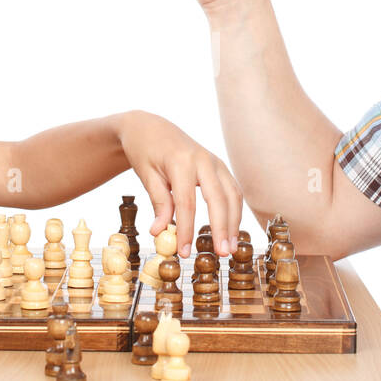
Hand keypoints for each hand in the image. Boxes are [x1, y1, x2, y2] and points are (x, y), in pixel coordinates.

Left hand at [117, 111, 243, 258]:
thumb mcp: (146, 175)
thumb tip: (160, 232)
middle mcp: (204, 160)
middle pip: (218, 198)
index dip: (186, 230)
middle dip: (222, 228)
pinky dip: (234, 210)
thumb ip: (158, 202)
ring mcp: (215, 161)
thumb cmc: (145, 150)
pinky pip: (233, 190)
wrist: (151, 127)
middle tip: (222, 254)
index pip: (187, 203)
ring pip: (232, 194)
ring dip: (234, 222)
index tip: (183, 253)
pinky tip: (231, 230)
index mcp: (181, 162)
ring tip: (230, 248)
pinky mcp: (220, 166)